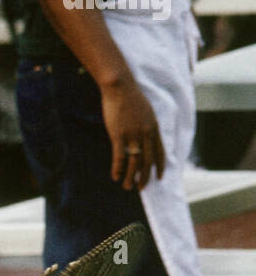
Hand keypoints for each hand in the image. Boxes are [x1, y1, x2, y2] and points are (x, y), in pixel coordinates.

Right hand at [100, 74, 165, 190]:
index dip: (160, 166)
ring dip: (131, 177)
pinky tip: (115, 176)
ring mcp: (132, 135)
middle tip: (141, 188)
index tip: (159, 177)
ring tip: (127, 187)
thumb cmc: (131, 97)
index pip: (160, 152)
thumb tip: (145, 136)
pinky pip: (120, 157)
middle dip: (145, 177)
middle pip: (148, 161)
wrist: (120, 87)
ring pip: (134, 162)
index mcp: (153, 128)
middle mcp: (146, 134)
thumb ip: (147, 125)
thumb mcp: (146, 111)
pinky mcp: (119, 135)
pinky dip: (118, 169)